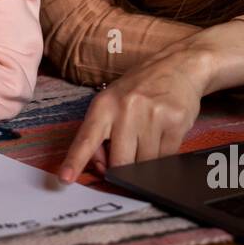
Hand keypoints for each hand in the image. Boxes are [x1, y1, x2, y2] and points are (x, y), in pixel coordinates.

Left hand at [58, 49, 210, 182]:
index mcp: (104, 105)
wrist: (178, 66)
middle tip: (128, 155)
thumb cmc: (139, 88)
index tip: (65, 178)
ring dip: (145, 161)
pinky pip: (165, 157)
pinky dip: (162, 154)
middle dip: (122, 168)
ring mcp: (152, 116)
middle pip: (119, 162)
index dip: (75, 161)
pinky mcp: (175, 122)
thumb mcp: (112, 102)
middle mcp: (126, 109)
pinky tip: (162, 135)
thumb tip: (102, 167)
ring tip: (148, 137)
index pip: (86, 138)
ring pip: (144, 164)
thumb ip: (101, 134)